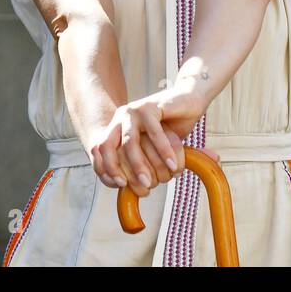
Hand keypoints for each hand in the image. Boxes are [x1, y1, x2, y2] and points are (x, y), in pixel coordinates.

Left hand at [87, 89, 213, 195]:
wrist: (189, 102)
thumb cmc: (171, 127)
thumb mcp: (152, 147)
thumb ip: (141, 161)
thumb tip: (134, 189)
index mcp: (116, 127)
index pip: (101, 150)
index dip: (106, 169)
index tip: (121, 186)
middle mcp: (121, 117)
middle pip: (110, 147)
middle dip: (123, 170)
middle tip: (143, 187)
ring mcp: (133, 111)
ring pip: (130, 142)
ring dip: (142, 165)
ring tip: (157, 182)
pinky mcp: (149, 107)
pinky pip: (153, 133)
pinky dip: (164, 152)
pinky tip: (173, 165)